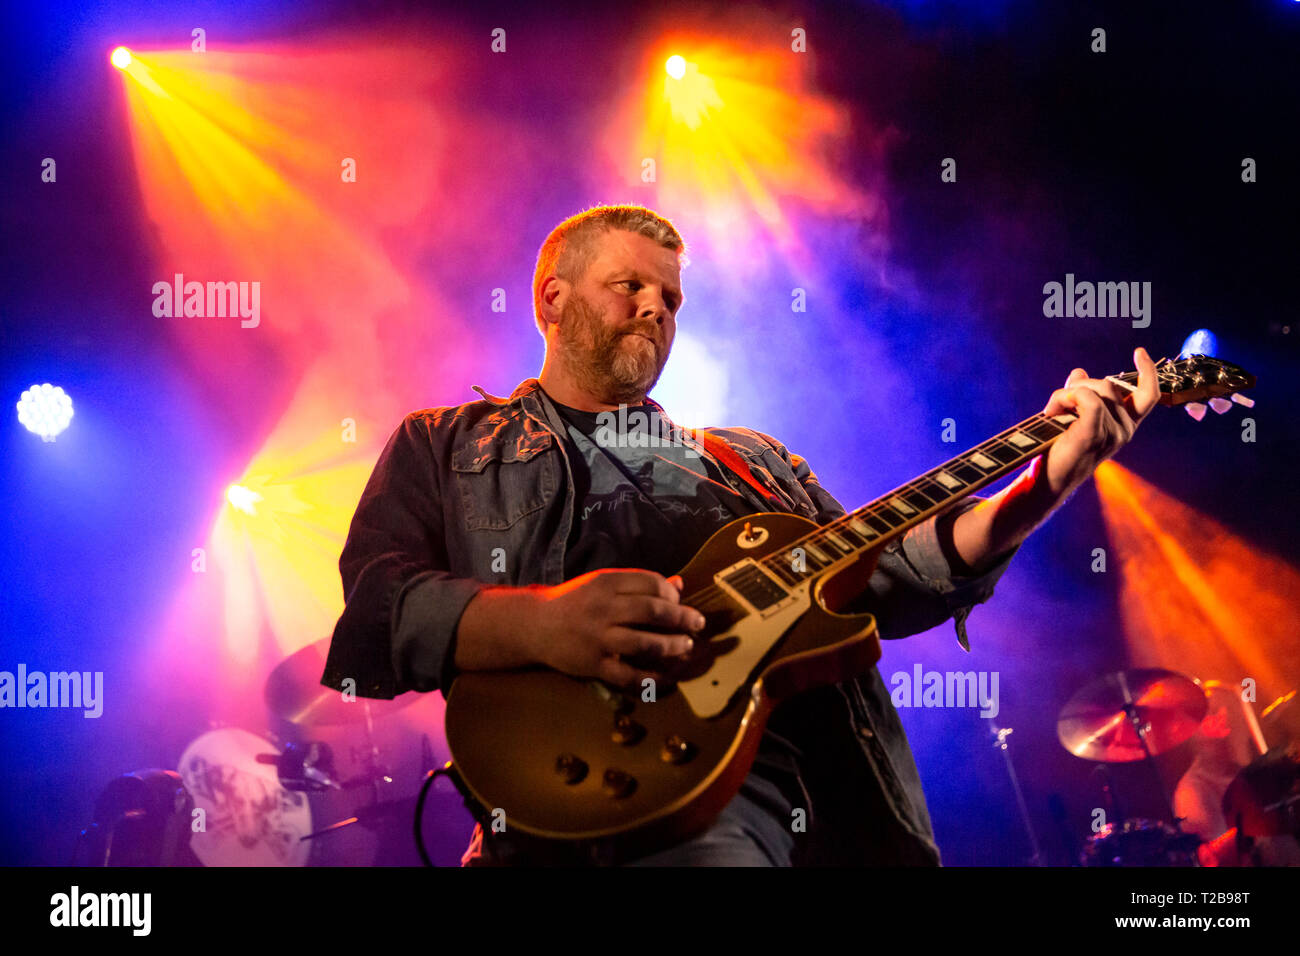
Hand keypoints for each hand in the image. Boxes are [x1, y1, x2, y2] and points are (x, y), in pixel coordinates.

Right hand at [531, 569, 703, 687]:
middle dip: (682, 618)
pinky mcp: (593, 664)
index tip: (680, 601)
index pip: (651, 584)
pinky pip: (627, 674)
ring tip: (686, 647)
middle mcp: (604, 609)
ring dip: (672, 646)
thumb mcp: (603, 585)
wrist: (534, 625)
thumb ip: (639, 585)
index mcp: (606, 583)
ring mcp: (598, 638)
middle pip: (653, 611)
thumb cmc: (574, 601)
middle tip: (698, 623)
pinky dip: (649, 677)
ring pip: (645, 643)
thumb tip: (680, 583)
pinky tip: (665, 676)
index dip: (672, 593)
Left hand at [1039, 347, 1160, 497]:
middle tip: (1056, 403)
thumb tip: (1079, 371)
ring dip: (1066, 394)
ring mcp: (1112, 435)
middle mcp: (1124, 430)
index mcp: (1126, 426)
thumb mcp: (1073, 417)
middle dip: (1080, 386)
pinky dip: (1067, 397)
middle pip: (1109, 386)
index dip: (1148, 372)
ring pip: (1095, 390)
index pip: (1148, 396)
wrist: (1047, 481)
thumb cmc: (1059, 450)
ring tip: (1051, 411)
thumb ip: (1080, 395)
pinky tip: (1053, 409)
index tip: (1139, 351)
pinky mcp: (1094, 435)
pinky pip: (1087, 400)